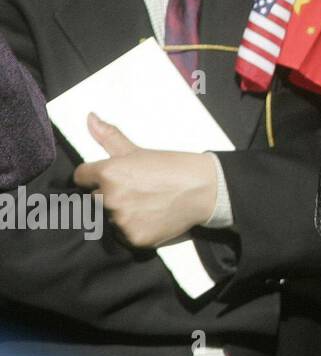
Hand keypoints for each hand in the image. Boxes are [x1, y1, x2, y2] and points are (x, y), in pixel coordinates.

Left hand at [71, 113, 217, 246]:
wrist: (204, 188)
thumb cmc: (172, 167)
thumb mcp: (137, 150)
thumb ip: (109, 137)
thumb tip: (89, 118)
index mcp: (108, 173)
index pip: (80, 177)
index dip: (94, 176)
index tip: (113, 177)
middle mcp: (110, 197)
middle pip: (93, 199)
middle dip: (109, 195)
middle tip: (135, 191)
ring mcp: (121, 220)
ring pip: (108, 218)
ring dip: (121, 213)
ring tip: (144, 205)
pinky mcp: (133, 238)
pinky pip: (123, 235)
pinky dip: (134, 229)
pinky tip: (150, 218)